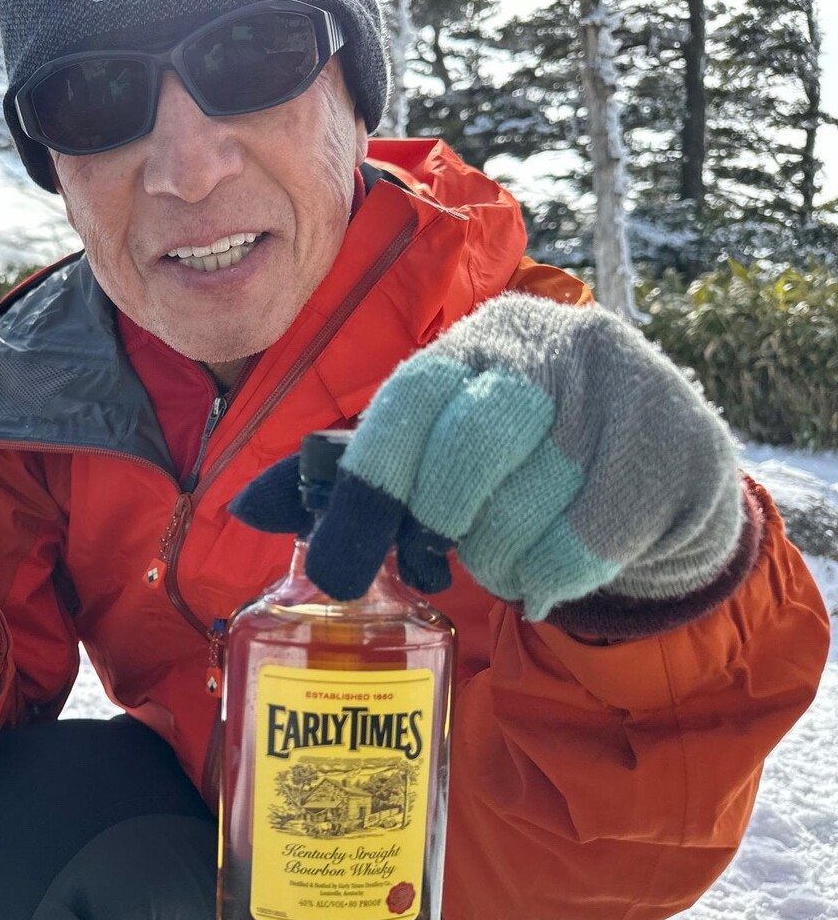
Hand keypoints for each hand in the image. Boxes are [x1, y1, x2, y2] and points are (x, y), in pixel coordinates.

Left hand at [233, 294, 744, 620]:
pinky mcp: (674, 448)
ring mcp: (622, 391)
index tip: (338, 566)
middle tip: (432, 560)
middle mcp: (549, 346)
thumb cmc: (517, 461)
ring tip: (500, 558)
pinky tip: (548, 574)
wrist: (659, 470)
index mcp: (475, 340)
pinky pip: (588, 543)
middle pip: (470, 444)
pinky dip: (552, 579)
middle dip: (438, 522)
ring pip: (529, 504)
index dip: (368, 485)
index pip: (409, 398)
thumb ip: (348, 472)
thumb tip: (245, 506)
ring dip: (498, 559)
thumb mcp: (433, 450)